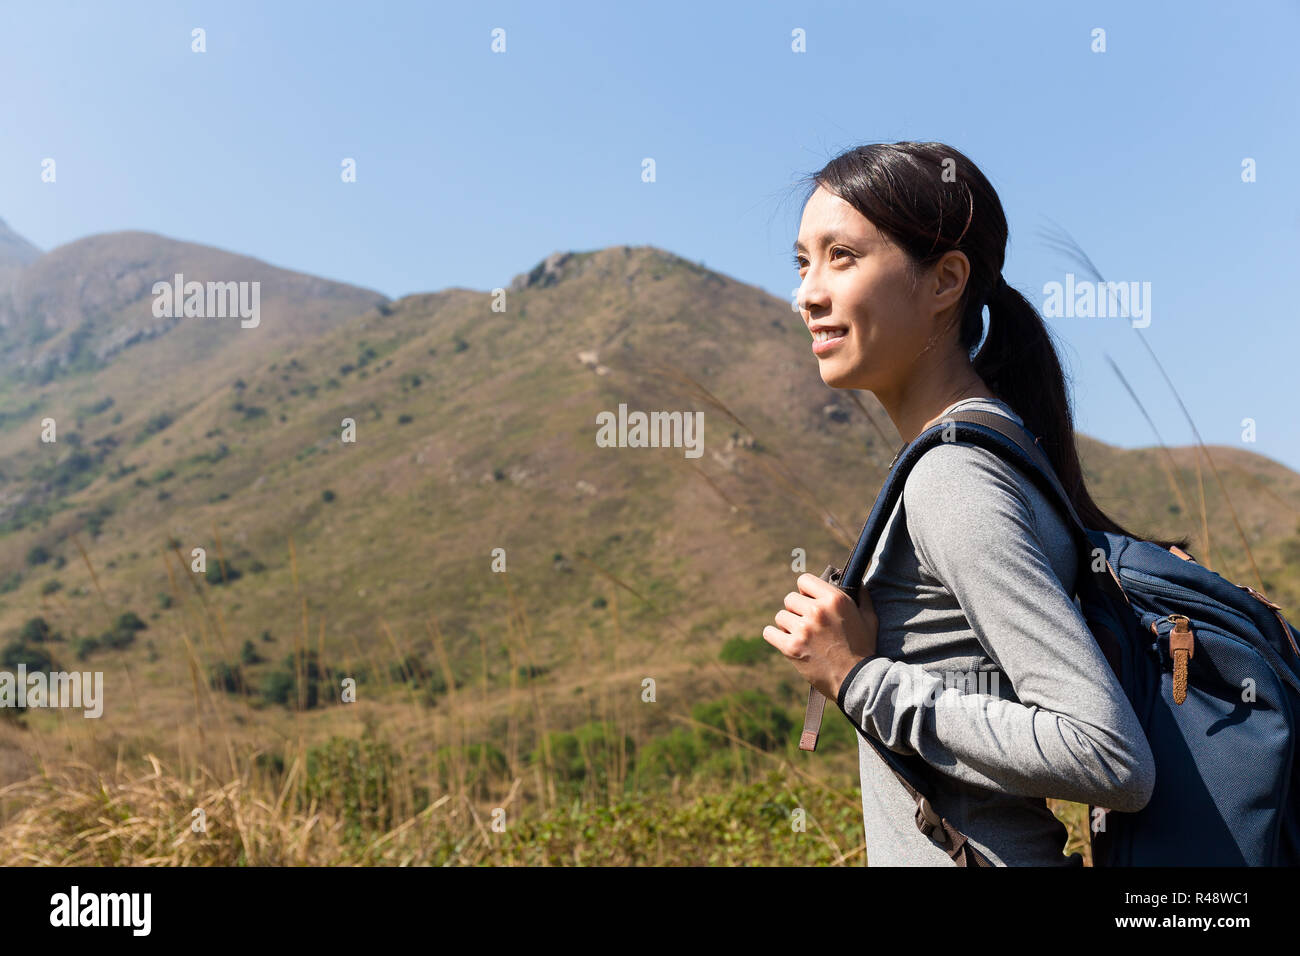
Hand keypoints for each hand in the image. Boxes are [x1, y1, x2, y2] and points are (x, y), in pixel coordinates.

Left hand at [763, 573, 879, 700]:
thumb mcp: (870, 618)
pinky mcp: (791, 647)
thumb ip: (862, 596)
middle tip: (806, 623)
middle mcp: (817, 611)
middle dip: (797, 610)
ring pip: (780, 616)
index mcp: (835, 599)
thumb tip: (857, 580)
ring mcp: (803, 629)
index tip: (809, 601)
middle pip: (790, 599)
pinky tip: (784, 641)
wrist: (857, 681)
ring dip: (788, 625)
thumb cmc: (864, 649)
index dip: (806, 591)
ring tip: (800, 636)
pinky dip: (774, 636)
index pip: (804, 580)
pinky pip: (769, 633)